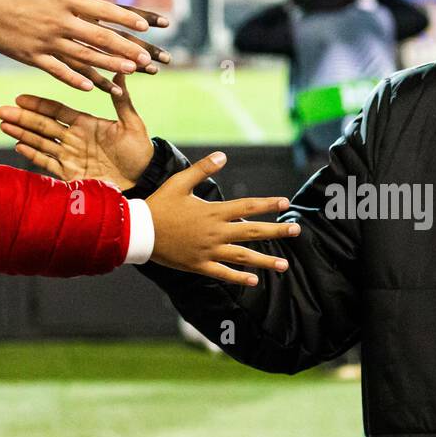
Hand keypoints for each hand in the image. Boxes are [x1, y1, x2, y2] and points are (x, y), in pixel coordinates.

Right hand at [0, 0, 169, 91]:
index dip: (125, 19)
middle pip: (99, 38)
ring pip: (84, 57)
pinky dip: (75, 79)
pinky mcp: (30, 55)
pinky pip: (58, 70)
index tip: (144, 26)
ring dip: (109, 66)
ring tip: (130, 74)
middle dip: (126, 49)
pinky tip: (91, 87)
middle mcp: (58, 21)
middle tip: (147, 59)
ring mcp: (44, 41)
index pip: (102, 10)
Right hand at [0, 74, 153, 189]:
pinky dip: (34, 155)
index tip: (20, 98)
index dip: (39, 105)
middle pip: (43, 125)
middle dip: (22, 118)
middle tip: (1, 110)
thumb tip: (121, 73)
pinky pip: (48, 163)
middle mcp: (74, 138)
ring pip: (41, 142)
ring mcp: (70, 156)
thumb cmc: (140, 151)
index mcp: (86, 124)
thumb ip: (123, 101)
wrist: (144, 179)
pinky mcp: (71, 174)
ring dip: (22, 133)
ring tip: (3, 124)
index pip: (57, 111)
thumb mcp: (131, 124)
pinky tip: (19, 145)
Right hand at [146, 153, 300, 285]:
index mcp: (213, 212)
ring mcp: (208, 251)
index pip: (247, 206)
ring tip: (285, 265)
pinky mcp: (199, 265)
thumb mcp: (179, 182)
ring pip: (243, 257)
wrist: (138, 231)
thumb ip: (202, 169)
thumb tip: (223, 156)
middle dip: (276, 231)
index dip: (267, 204)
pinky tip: (255, 280)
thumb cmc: (158, 205)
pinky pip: (223, 274)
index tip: (285, 202)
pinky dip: (239, 278)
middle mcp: (215, 232)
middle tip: (296, 231)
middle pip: (252, 232)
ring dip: (265, 261)